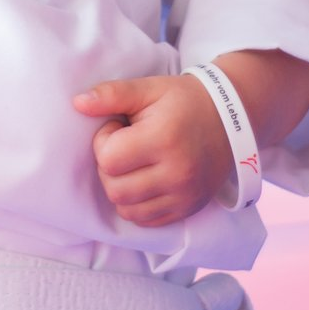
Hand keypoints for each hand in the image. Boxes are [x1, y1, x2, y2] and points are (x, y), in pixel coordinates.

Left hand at [72, 75, 231, 226]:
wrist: (231, 119)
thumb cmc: (183, 101)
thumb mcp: (148, 88)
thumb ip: (111, 95)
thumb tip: (78, 103)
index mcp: (163, 139)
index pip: (108, 159)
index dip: (104, 141)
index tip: (119, 127)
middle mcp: (176, 173)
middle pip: (114, 188)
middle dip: (109, 167)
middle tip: (125, 146)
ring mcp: (184, 195)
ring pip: (127, 209)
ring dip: (120, 187)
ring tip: (135, 163)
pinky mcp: (188, 209)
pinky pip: (146, 221)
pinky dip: (137, 205)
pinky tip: (144, 181)